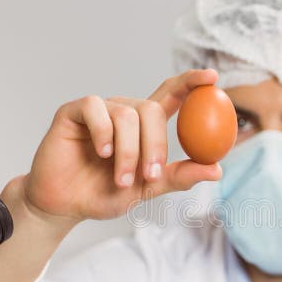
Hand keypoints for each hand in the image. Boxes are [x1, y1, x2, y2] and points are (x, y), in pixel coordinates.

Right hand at [22, 69, 221, 226]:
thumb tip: (217, 169)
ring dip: (129, 151)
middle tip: (151, 174)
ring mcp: (99, 110)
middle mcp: (123, 112)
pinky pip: (96, 108)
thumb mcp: (148, 188)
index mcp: (144, 125)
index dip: (191, 82)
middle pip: (152, 109)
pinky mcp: (73, 112)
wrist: (64, 205)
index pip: (171, 94)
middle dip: (155, 145)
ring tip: (122, 179)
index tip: (213, 76)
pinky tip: (102, 153)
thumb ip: (179, 176)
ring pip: (126, 114)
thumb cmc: (104, 194)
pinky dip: (104, 132)